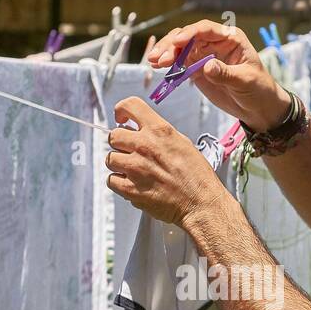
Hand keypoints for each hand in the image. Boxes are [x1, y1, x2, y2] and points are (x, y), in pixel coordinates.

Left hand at [107, 97, 230, 227]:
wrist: (200, 203)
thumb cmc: (197, 176)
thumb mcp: (182, 143)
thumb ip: (159, 135)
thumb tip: (142, 132)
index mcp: (159, 130)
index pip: (129, 106)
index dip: (121, 111)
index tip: (121, 119)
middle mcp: (144, 146)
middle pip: (114, 136)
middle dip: (121, 144)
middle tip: (131, 152)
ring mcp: (135, 167)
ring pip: (110, 159)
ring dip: (120, 164)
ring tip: (135, 171)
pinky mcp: (129, 188)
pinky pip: (111, 180)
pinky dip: (119, 183)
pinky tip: (134, 184)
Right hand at [148, 20, 290, 131]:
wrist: (258, 108)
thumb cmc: (258, 89)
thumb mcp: (245, 81)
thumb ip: (225, 73)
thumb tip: (207, 66)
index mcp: (230, 38)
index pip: (206, 29)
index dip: (190, 33)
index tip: (177, 42)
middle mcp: (215, 42)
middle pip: (189, 37)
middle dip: (172, 45)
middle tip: (158, 59)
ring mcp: (204, 55)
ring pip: (180, 48)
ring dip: (166, 53)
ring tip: (153, 62)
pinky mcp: (197, 70)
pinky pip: (180, 63)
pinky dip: (170, 65)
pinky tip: (159, 68)